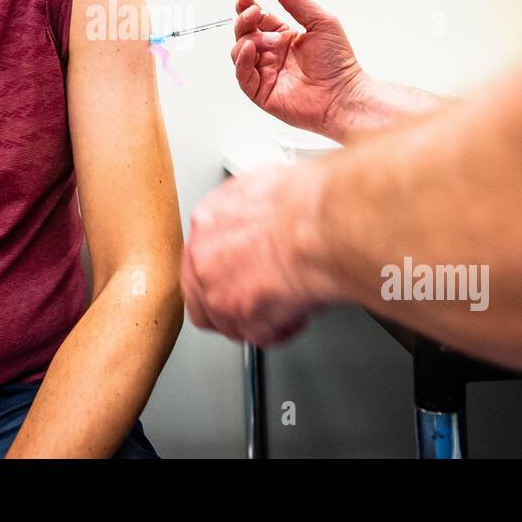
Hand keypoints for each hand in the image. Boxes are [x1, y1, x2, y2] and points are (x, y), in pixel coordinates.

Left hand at [182, 160, 336, 345]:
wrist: (319, 225)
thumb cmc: (306, 201)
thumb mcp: (268, 186)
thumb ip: (254, 211)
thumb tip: (269, 214)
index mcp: (209, 217)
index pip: (202, 252)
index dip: (223, 267)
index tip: (239, 271)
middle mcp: (203, 255)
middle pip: (203, 291)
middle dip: (230, 299)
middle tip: (258, 298)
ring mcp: (216, 290)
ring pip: (228, 321)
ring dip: (256, 318)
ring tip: (284, 306)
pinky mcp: (240, 318)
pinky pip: (259, 335)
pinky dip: (281, 329)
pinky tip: (298, 315)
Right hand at [232, 0, 364, 138]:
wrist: (344, 94)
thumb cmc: (339, 62)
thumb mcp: (321, 22)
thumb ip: (297, 2)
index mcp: (284, 37)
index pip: (257, 19)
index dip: (248, 7)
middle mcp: (272, 54)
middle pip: (244, 33)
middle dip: (245, 20)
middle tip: (255, 14)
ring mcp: (265, 73)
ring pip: (239, 52)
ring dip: (249, 40)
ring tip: (272, 40)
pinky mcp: (262, 92)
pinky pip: (242, 75)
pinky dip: (242, 61)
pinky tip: (251, 49)